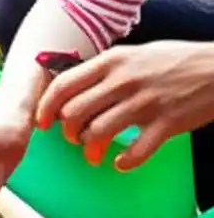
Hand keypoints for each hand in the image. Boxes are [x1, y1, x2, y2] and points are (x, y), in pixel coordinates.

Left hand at [35, 41, 213, 170]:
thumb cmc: (174, 60)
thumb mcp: (133, 54)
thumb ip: (104, 69)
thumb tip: (73, 88)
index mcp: (111, 61)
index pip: (63, 84)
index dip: (46, 107)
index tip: (43, 123)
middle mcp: (123, 81)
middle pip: (75, 112)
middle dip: (68, 132)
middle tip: (73, 139)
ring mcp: (145, 102)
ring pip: (99, 132)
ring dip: (90, 149)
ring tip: (94, 154)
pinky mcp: (167, 123)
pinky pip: (136, 151)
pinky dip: (124, 162)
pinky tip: (121, 163)